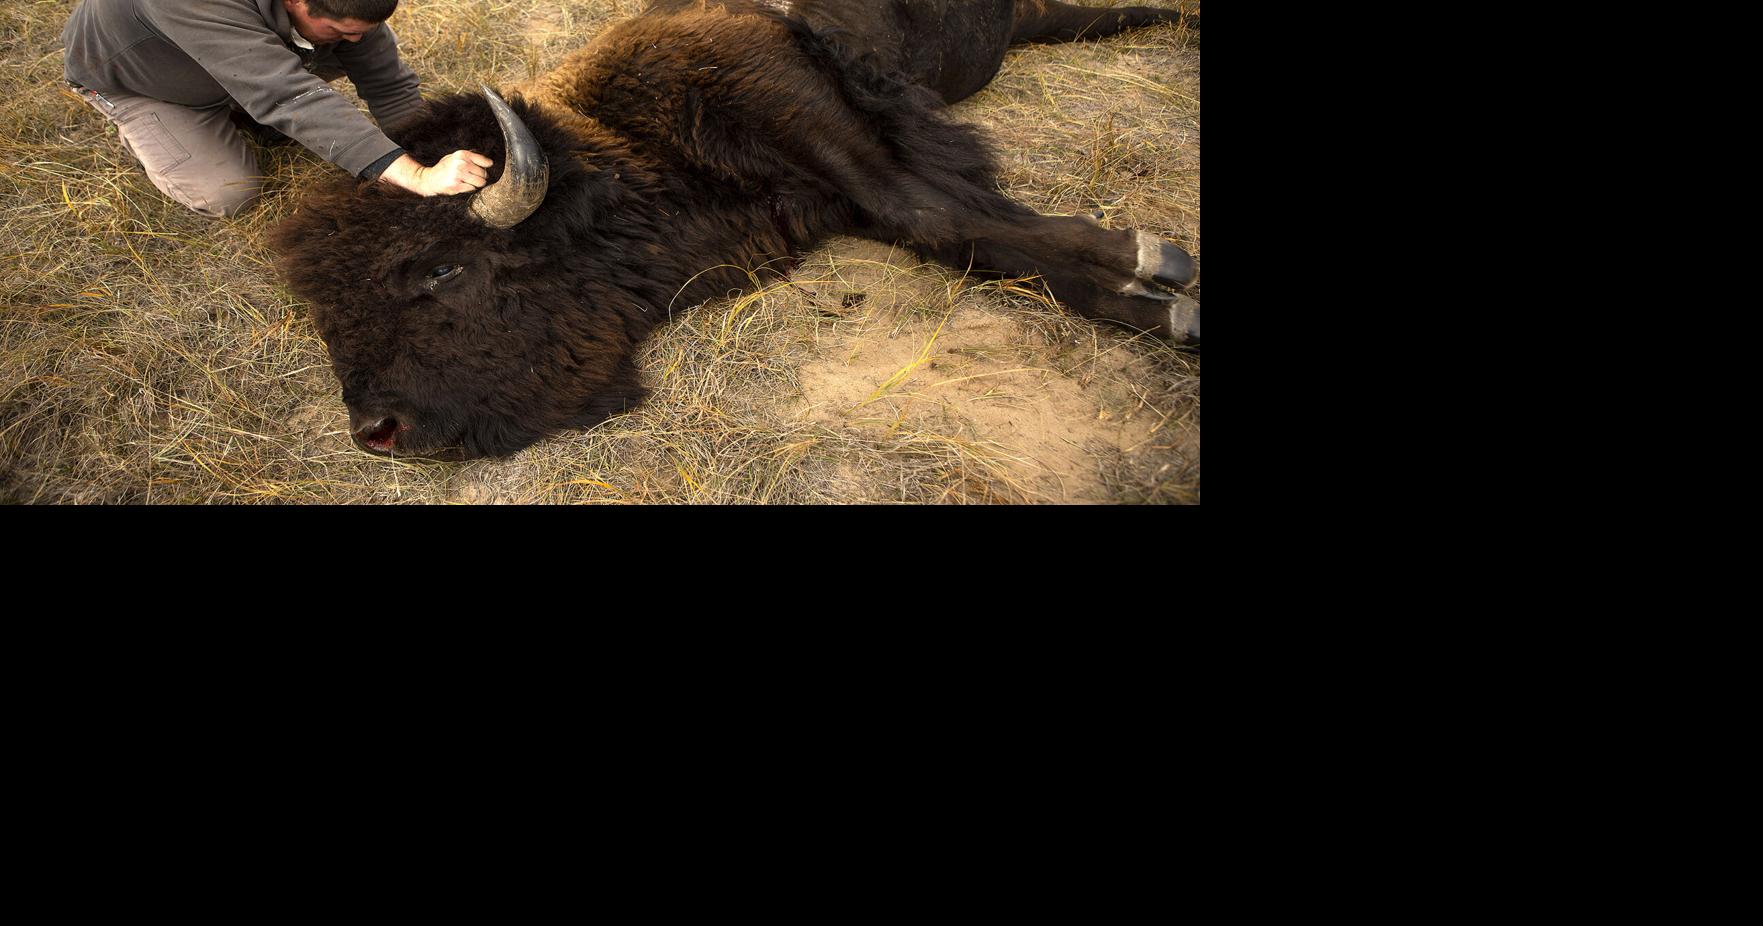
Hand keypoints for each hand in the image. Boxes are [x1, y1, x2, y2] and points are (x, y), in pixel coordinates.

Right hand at [379, 150, 494, 195]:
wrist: (429, 179)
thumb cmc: (445, 168)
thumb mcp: (455, 157)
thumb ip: (470, 157)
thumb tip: (489, 162)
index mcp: (462, 154)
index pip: (485, 161)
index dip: (487, 166)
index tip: (486, 168)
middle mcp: (461, 163)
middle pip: (484, 173)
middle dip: (480, 176)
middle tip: (471, 177)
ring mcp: (459, 175)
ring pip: (480, 182)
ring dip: (476, 184)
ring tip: (468, 181)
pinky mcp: (457, 185)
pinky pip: (472, 189)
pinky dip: (469, 188)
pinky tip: (462, 185)